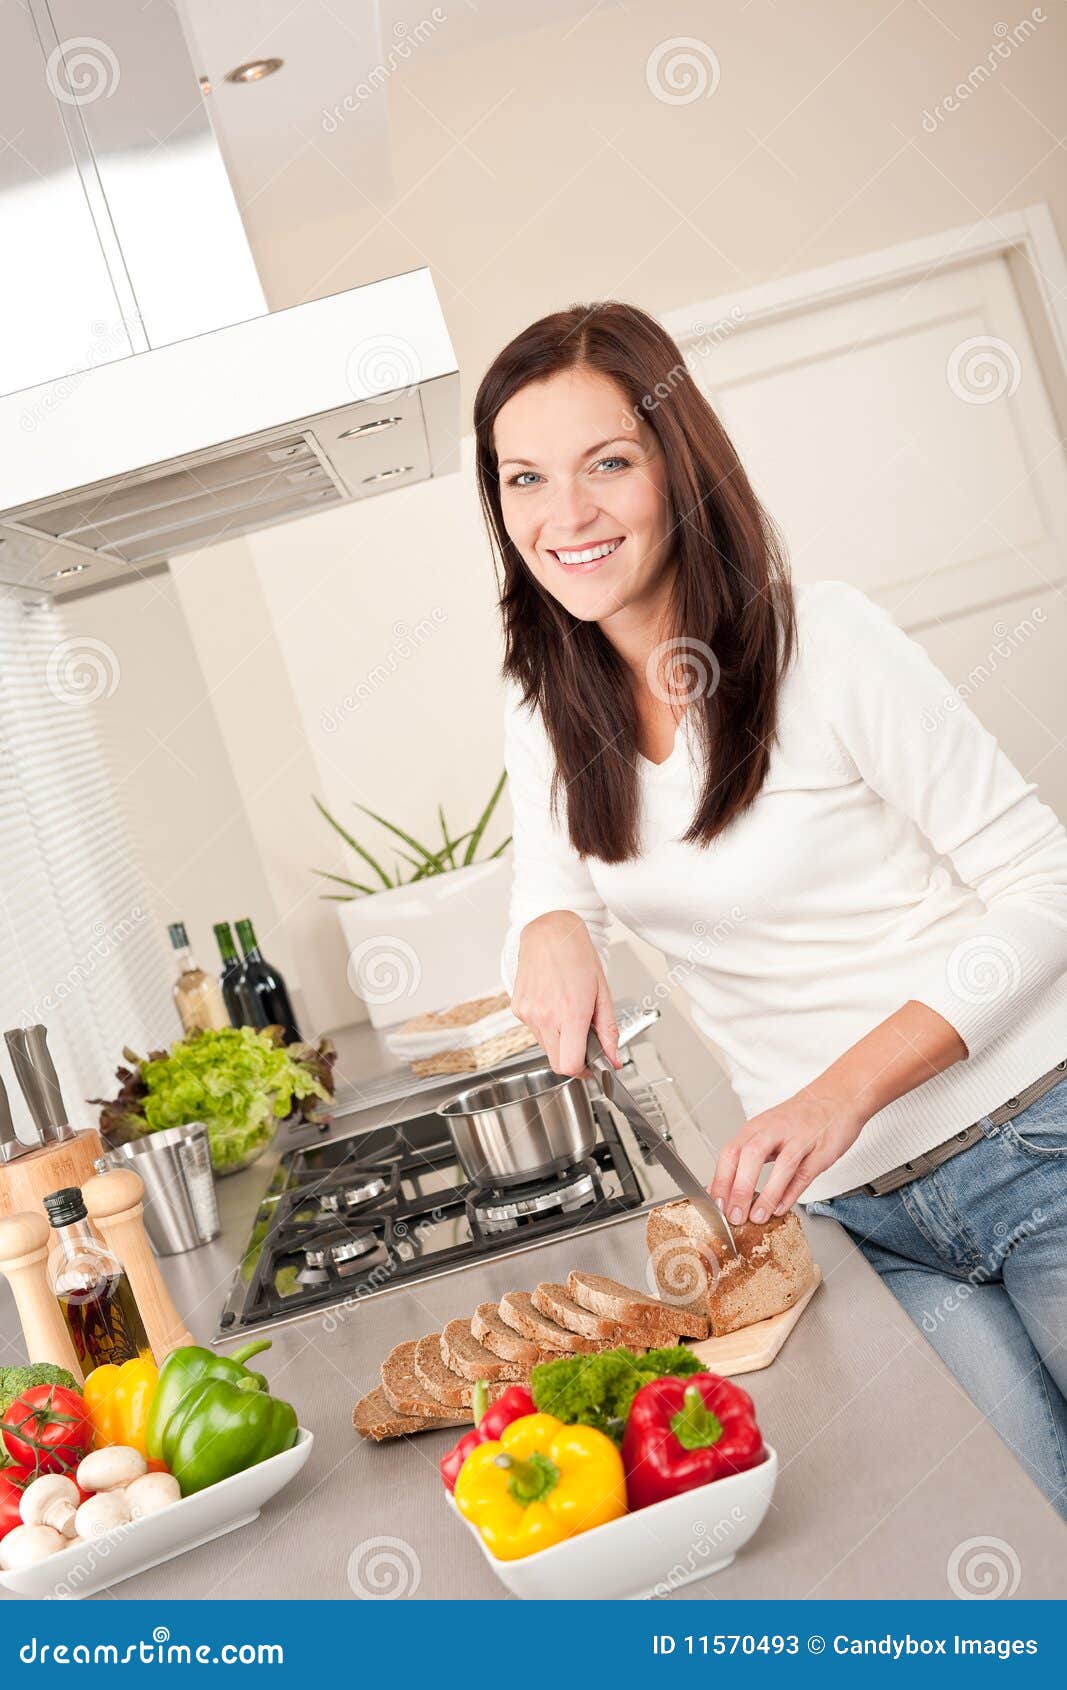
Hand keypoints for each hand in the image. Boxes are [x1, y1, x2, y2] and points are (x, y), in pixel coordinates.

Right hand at [510, 910, 620, 1075]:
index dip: (583, 1071)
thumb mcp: (602, 992)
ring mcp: (528, 1013)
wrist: (549, 933)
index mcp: (571, 1012)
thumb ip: (609, 1030)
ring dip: (559, 1040)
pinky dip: (546, 1026)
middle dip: (572, 1058)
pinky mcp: (518, 1009)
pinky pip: (534, 1031)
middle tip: (583, 1041)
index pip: (570, 1065)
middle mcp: (545, 1016)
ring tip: (567, 1012)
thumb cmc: (577, 955)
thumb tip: (614, 1057)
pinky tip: (553, 1004)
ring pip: (545, 1047)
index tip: (591, 1064)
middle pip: (557, 1062)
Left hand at [710, 1086, 867, 1223]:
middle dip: (739, 1189)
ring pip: (781, 1166)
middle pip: (750, 1156)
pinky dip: (792, 1193)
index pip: (730, 1152)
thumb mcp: (767, 1131)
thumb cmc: (799, 1118)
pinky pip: (805, 1173)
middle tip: (733, 1216)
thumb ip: (748, 1156)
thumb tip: (725, 1188)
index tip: (716, 1205)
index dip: (720, 1180)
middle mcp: (775, 1130)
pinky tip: (781, 1208)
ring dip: (767, 1195)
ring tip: (757, 1217)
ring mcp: (800, 1139)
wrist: (838, 1096)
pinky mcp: (822, 1150)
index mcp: (757, 1127)